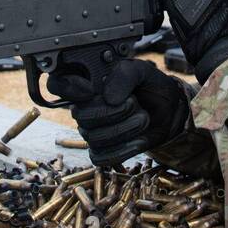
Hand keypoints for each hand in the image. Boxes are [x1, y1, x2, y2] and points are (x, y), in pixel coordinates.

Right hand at [47, 59, 189, 166]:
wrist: (169, 109)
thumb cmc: (150, 87)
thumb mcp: (142, 71)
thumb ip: (125, 75)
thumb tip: (109, 97)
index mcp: (88, 84)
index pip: (58, 84)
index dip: (68, 87)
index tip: (90, 89)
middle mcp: (84, 108)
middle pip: (82, 117)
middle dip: (114, 112)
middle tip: (135, 103)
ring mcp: (91, 131)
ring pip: (94, 138)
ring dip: (125, 130)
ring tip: (143, 118)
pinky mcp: (103, 151)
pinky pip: (102, 157)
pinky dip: (124, 150)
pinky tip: (138, 139)